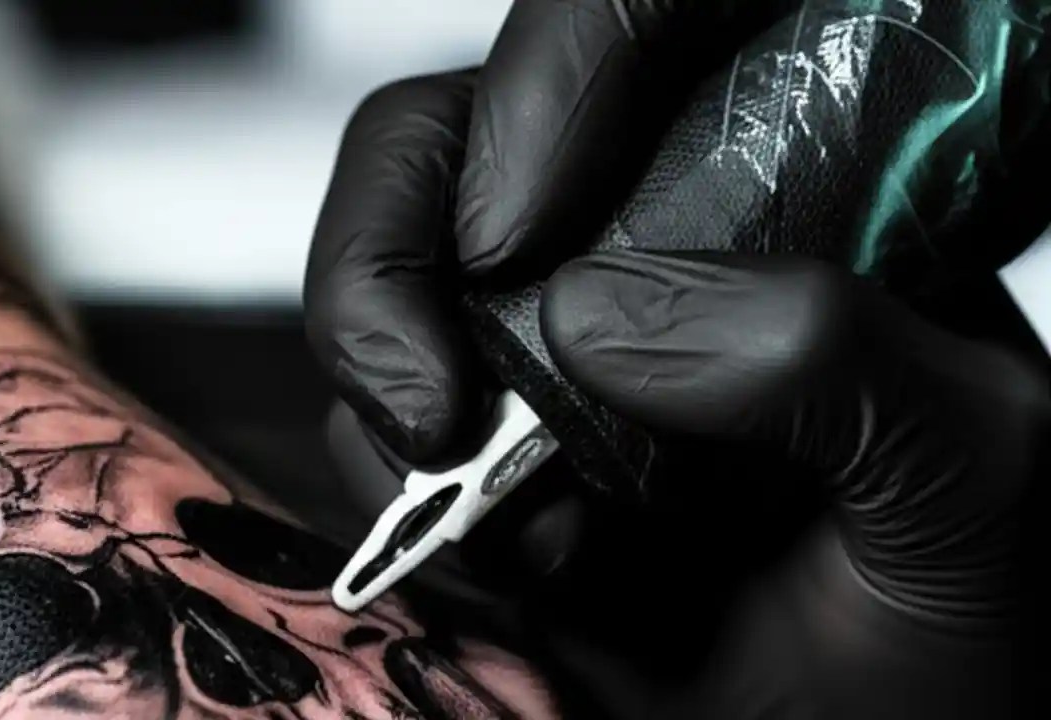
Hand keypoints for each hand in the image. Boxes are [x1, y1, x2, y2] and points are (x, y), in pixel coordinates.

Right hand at [305, 1, 1047, 715]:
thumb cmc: (964, 635)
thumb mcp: (968, 464)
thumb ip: (832, 354)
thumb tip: (594, 308)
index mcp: (765, 212)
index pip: (603, 80)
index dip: (507, 128)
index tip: (500, 260)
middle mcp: (634, 265)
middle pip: (430, 170)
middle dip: (381, 278)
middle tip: (431, 409)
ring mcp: (544, 368)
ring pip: (381, 308)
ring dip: (401, 415)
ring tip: (548, 535)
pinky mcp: (486, 471)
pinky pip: (374, 437)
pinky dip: (402, 496)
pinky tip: (528, 566)